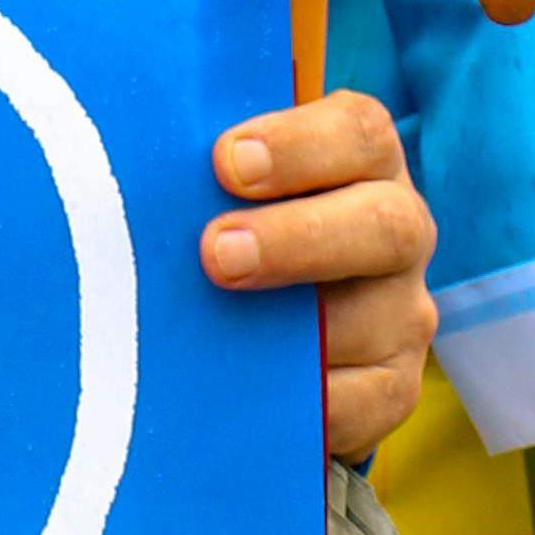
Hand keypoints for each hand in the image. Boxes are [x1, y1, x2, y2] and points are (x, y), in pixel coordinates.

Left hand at [198, 89, 437, 463]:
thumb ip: (198, 168)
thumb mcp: (217, 187)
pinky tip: (250, 396)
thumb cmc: (227, 226)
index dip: (299, 143)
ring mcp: (402, 311)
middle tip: (218, 254)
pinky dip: (311, 402)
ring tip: (219, 338)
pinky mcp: (393, 385)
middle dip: (300, 238)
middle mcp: (398, 228)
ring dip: (295, 333)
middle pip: (386, 224)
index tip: (226, 162)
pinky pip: (367, 399)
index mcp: (361, 159)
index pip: (358, 132)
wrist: (255, 328)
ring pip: (378, 319)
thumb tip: (132, 153)